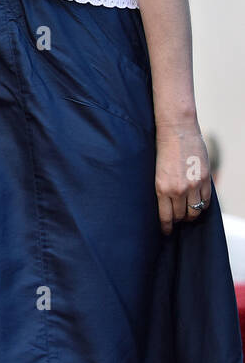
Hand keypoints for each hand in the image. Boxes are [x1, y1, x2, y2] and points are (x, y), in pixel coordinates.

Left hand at [154, 120, 211, 234]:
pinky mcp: (205, 180)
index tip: (166, 231)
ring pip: (194, 211)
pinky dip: (202, 207)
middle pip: (180, 216)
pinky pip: (206, 202)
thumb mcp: (156, 172)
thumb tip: (166, 204)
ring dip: (190, 215)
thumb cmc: (162, 149)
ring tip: (187, 214)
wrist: (176, 130)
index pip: (165, 216)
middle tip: (176, 221)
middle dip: (178, 220)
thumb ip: (163, 187)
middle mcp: (177, 190)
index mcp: (161, 188)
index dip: (166, 227)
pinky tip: (198, 206)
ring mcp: (193, 185)